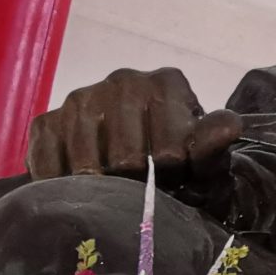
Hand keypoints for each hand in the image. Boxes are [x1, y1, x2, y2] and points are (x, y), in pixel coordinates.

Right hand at [27, 67, 240, 179]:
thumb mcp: (206, 165)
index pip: (168, 151)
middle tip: (141, 192)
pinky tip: (78, 192)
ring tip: (113, 194)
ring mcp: (80, 98)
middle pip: (125, 160)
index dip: (173, 178)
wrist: (144, 170)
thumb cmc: (182, 167)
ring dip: (100, 192)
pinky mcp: (46, 120)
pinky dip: (61, 188)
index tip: (175, 180)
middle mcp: (122, 80)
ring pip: (86, 168)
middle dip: (136, 186)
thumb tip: (228, 127)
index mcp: (167, 83)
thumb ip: (213, 148)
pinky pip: (48, 165)